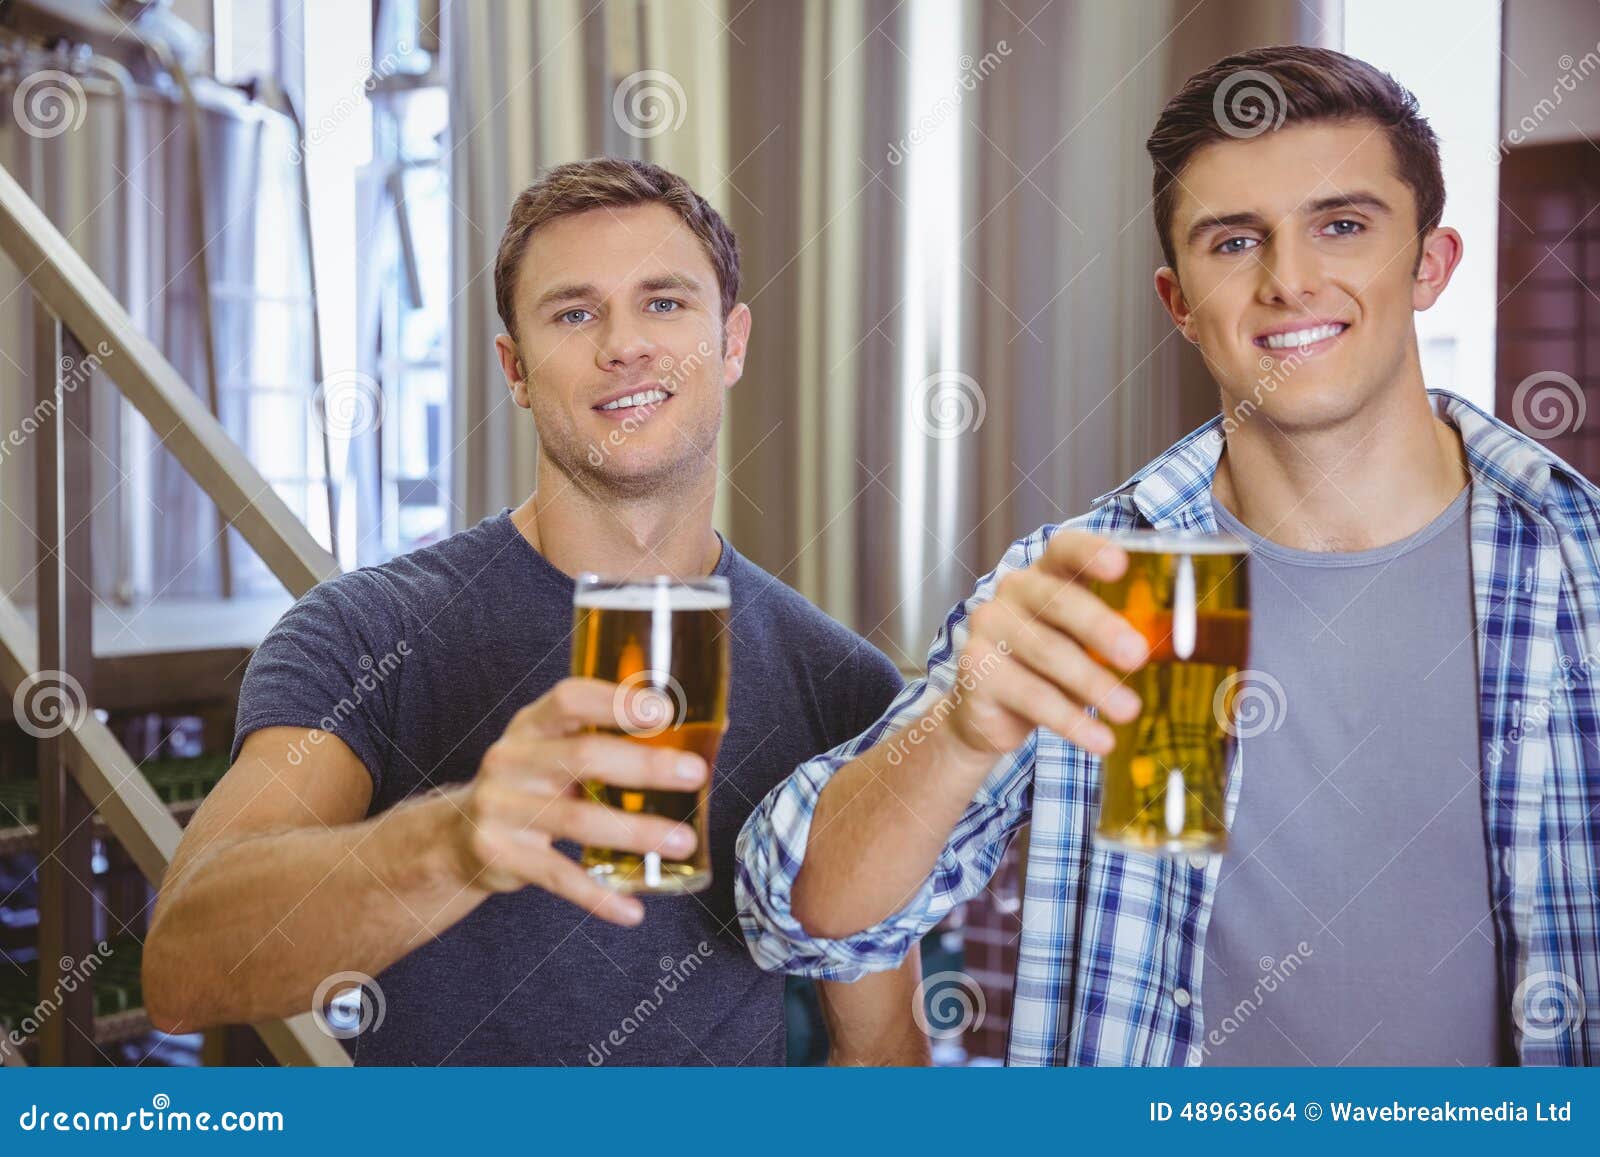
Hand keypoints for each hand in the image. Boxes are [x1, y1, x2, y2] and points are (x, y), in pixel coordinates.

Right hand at [444, 677, 705, 924]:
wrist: (457, 835)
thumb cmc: (529, 783)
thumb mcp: (552, 749)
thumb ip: (607, 740)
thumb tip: (702, 739)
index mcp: (531, 725)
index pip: (570, 699)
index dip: (616, 701)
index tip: (663, 711)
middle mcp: (512, 760)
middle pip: (583, 756)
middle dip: (645, 766)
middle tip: (694, 774)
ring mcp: (502, 808)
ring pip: (578, 820)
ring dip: (636, 832)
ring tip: (682, 842)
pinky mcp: (501, 855)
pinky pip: (558, 877)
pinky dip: (598, 897)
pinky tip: (632, 909)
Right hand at [940, 530, 1148, 758]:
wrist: (987, 713)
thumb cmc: (1046, 670)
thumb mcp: (1082, 648)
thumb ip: (1116, 638)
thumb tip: (1174, 648)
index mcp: (1045, 575)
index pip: (1065, 550)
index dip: (1091, 553)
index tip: (1120, 563)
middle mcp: (1012, 594)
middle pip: (1058, 601)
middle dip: (1101, 628)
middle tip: (1138, 655)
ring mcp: (989, 629)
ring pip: (1048, 653)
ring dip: (1095, 684)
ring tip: (1129, 710)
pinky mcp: (976, 670)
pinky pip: (1031, 696)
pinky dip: (1071, 721)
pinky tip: (1099, 738)